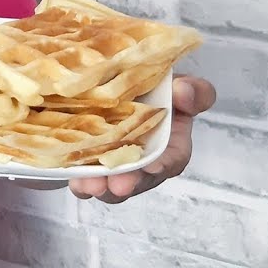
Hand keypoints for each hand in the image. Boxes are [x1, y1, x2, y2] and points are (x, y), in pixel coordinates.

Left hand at [68, 75, 215, 202]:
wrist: (116, 81)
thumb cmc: (151, 85)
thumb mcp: (176, 82)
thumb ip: (191, 89)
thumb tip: (182, 91)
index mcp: (172, 141)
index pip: (175, 157)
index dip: (164, 163)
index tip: (152, 167)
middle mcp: (146, 158)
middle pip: (142, 178)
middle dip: (130, 182)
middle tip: (118, 185)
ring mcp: (119, 162)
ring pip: (114, 183)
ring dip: (103, 186)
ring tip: (91, 185)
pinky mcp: (93, 162)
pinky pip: (88, 177)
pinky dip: (81, 181)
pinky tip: (75, 180)